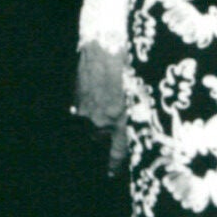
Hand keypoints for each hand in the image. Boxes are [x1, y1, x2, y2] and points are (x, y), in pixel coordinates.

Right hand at [75, 41, 129, 176]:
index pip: (116, 152)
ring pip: (89, 121)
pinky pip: (81, 107)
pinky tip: (97, 90)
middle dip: (105, 132)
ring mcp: (85, 106)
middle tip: (114, 119)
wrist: (104, 42)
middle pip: (99, 136)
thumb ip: (137, 112)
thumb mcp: (139, 91)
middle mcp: (99, 118)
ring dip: (96, 116)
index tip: (111, 175)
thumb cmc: (128, 66)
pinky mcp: (77, 94)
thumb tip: (137, 123)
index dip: (114, 165)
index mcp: (118, 120)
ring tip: (105, 100)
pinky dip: (88, 103)